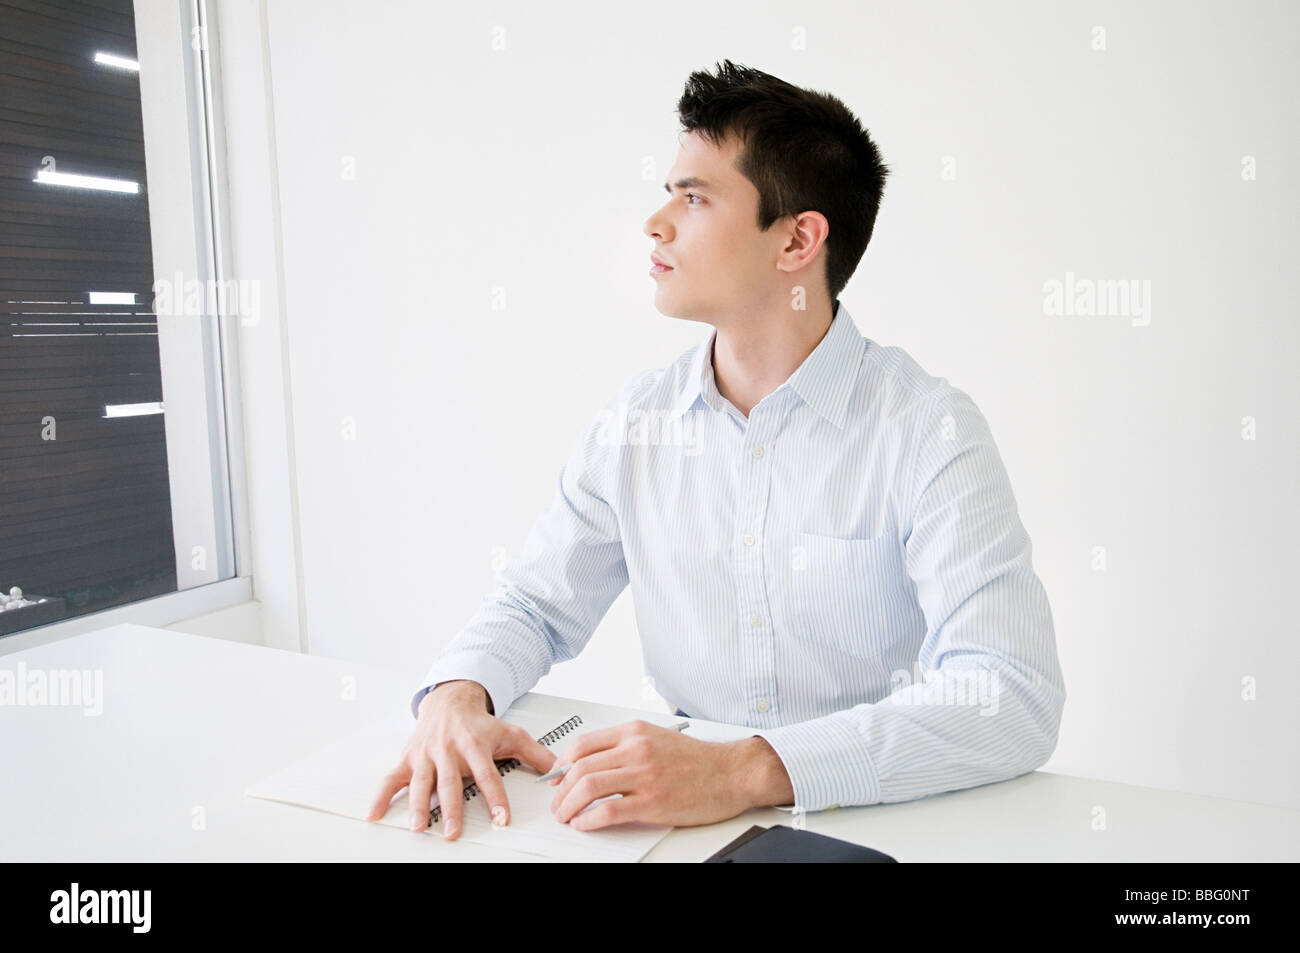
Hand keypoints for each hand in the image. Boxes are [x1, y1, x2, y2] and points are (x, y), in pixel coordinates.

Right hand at [365, 680, 555, 839]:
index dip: (495, 798)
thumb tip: (558, 771)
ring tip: (418, 827)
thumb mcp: (510, 733)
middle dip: (452, 809)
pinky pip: (391, 779)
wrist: (450, 701)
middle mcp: (448, 750)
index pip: (487, 775)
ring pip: (421, 783)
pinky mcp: (408, 759)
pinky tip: (374, 813)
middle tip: (453, 832)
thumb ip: (535, 753)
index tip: (501, 819)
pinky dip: (381, 796)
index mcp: (474, 745)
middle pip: (450, 783)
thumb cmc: (479, 723)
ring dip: (418, 806)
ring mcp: (426, 755)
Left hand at [547, 719, 780, 830]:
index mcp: (634, 732)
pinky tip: (585, 824)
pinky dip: (589, 820)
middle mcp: (636, 750)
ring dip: (568, 805)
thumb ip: (626, 746)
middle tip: (556, 802)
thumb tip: (593, 762)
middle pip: (580, 767)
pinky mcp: (653, 802)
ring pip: (588, 787)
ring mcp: (644, 775)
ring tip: (566, 815)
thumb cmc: (698, 759)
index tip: (556, 778)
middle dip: (559, 789)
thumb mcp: (658, 738)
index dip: (561, 764)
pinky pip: (608, 811)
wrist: (732, 772)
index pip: (582, 744)